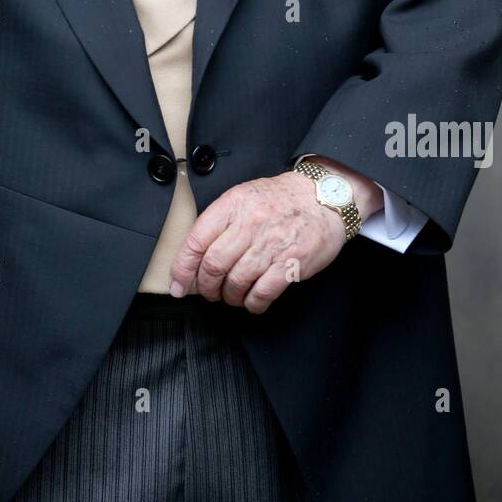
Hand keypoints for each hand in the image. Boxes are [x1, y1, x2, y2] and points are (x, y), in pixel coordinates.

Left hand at [168, 170, 347, 314]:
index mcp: (233, 204)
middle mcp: (250, 223)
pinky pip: (262, 293)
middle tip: (210, 292)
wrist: (323, 197)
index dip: (182, 268)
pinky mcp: (291, 263)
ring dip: (229, 296)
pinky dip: (252, 304)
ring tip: (232, 295)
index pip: (196, 240)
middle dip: (206, 287)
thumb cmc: (280, 200)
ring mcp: (272, 244)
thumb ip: (220, 222)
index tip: (178, 285)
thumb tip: (195, 257)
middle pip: (214, 265)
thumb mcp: (244, 197)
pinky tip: (252, 301)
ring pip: (236, 282)